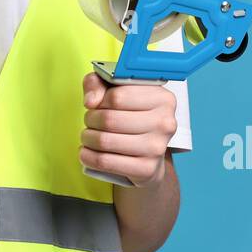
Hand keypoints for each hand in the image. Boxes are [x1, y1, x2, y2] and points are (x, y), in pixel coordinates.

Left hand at [80, 71, 174, 187]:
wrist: (148, 152)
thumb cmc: (131, 114)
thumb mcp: (115, 90)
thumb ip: (98, 83)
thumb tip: (91, 101)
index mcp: (163, 98)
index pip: (117, 96)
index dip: (99, 100)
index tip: (98, 104)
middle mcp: (165, 123)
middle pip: (109, 119)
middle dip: (90, 119)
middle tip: (89, 121)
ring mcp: (157, 148)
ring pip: (105, 141)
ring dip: (87, 137)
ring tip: (88, 135)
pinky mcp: (146, 169)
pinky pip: (104, 162)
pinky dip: (87, 156)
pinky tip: (86, 152)